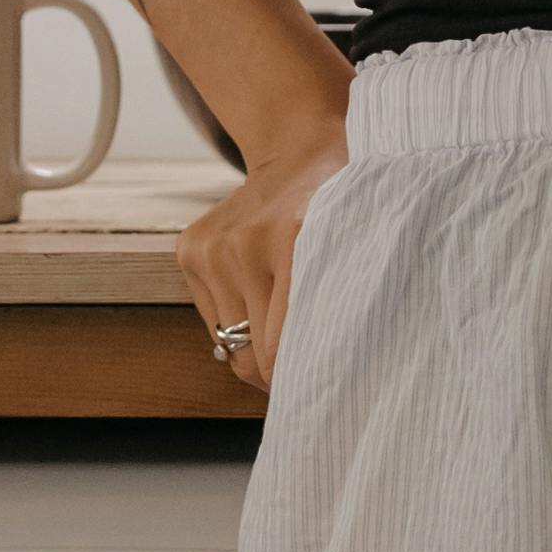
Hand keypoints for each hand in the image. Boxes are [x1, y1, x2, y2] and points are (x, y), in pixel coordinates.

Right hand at [181, 121, 348, 411]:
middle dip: (280, 378)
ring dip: (258, 354)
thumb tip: (342, 379)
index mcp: (293, 240)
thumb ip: (347, 303)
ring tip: (288, 344)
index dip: (300, 383)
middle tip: (307, 384)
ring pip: (231, 344)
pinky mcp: (190, 250)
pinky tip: (263, 304)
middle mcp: (244, 244)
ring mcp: (212, 248)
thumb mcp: (361, 247)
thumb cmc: (343, 208)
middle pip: (253, 355)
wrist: (297, 152)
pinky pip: (214, 321)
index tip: (319, 400)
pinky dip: (240, 325)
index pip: (282, 348)